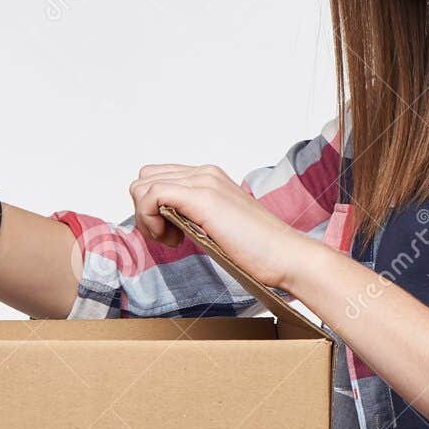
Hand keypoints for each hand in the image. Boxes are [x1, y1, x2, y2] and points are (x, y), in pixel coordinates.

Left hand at [129, 164, 317, 289]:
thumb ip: (194, 216)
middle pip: (145, 178)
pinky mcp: (203, 198)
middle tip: (167, 238)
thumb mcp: (217, 226)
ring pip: (143, 185)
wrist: (285, 255)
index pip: (158, 177)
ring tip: (172, 240)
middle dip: (145, 211)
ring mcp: (204, 182)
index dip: (152, 207)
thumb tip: (165, 222)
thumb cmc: (257, 249)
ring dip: (146, 217)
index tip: (169, 234)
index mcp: (209, 177)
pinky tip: (173, 240)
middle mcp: (205, 173)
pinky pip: (151, 195)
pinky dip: (150, 219)